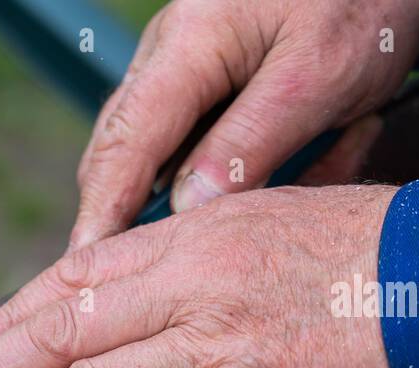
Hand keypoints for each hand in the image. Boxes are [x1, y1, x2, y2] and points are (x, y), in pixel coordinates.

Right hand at [71, 0, 418, 246]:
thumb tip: (189, 206)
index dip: (101, 214)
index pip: (123, 147)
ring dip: (226, 188)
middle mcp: (169, 56)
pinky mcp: (214, 80)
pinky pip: (213, 142)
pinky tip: (332, 144)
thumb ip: (251, 142)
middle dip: (142, 215)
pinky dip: (261, 164)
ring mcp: (186, 66)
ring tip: (310, 170)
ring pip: (172, 154)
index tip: (86, 268)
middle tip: (162, 270)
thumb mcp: (318, 73)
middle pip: (125, 155)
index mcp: (186, 46)